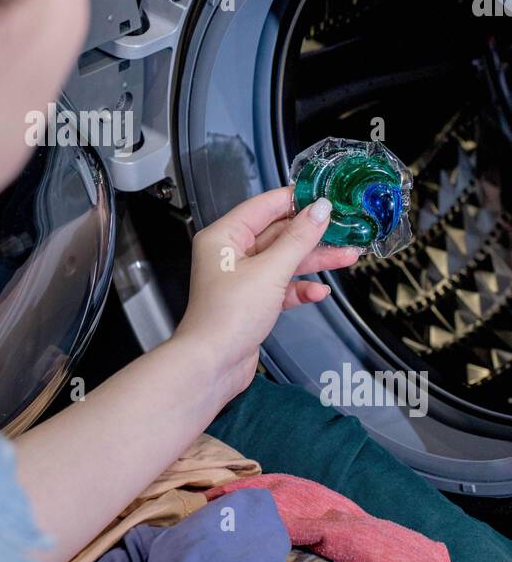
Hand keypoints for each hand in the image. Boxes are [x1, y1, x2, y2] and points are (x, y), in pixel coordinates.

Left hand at [173, 186, 358, 396]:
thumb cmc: (227, 316)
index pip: (264, 206)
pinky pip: (281, 286)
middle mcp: (230, 253)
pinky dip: (300, 288)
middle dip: (312, 234)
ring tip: (347, 256)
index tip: (326, 196)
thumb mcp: (270, 271)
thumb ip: (298, 239)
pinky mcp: (252, 301)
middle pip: (278, 234)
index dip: (296, 200)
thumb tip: (320, 210)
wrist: (213, 365)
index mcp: (224, 236)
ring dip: (314, 260)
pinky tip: (319, 291)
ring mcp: (242, 278)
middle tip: (345, 229)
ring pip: (284, 260)